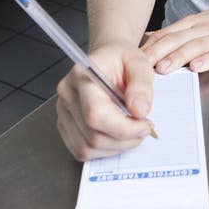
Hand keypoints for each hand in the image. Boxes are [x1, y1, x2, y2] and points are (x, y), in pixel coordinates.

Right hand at [56, 42, 154, 161]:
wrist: (108, 58)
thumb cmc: (121, 59)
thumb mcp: (139, 63)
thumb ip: (141, 85)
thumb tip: (139, 111)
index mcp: (83, 74)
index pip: (95, 114)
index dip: (123, 127)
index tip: (145, 124)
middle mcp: (68, 94)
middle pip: (92, 135)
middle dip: (125, 139)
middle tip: (144, 127)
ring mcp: (63, 111)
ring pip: (87, 147)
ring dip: (116, 146)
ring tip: (132, 130)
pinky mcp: (65, 125)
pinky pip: (82, 150)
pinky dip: (104, 149)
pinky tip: (117, 134)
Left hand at [141, 0, 208, 74]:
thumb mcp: (205, 22)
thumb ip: (182, 33)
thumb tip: (154, 41)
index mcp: (197, 23)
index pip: (168, 32)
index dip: (150, 45)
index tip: (131, 57)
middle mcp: (207, 28)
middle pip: (177, 38)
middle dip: (157, 52)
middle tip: (138, 65)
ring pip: (196, 45)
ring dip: (178, 57)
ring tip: (162, 68)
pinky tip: (198, 66)